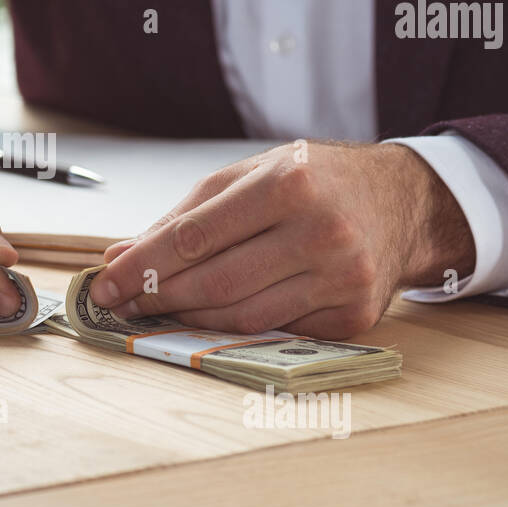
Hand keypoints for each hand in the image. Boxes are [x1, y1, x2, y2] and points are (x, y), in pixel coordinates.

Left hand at [89, 141, 475, 339]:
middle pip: (215, 283)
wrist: (401, 200)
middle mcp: (321, 232)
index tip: (106, 280)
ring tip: (155, 309)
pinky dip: (233, 326)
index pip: (195, 237)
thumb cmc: (315, 182)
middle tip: (120, 302)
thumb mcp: (250, 175)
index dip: (143, 264)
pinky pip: (274, 331)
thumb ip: (184, 216)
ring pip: (241, 317)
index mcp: (289, 184)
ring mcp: (342, 279)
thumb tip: (120, 255)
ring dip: (187, 318)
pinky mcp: (353, 316)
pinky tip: (208, 317)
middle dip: (157, 297)